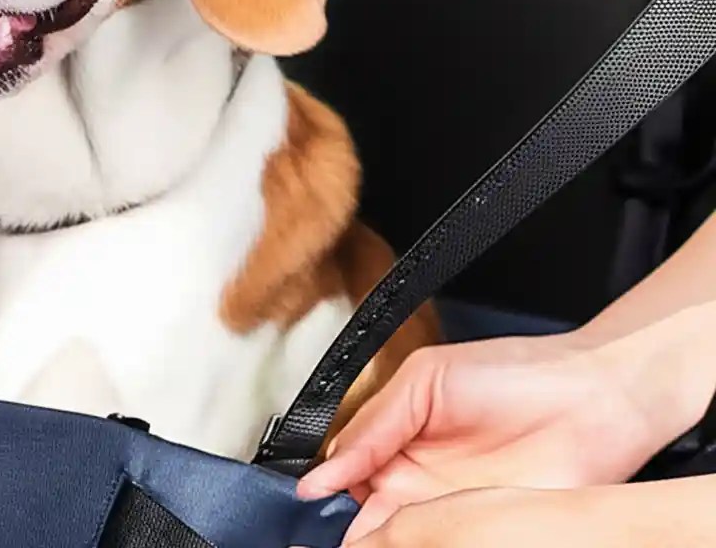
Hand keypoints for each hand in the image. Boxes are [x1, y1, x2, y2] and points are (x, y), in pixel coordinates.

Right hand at [296, 330, 674, 541]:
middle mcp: (417, 484)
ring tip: (363, 541)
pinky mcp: (486, 537)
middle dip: (343, 533)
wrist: (597, 399)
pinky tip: (405, 543)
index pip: (343, 479)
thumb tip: (323, 471)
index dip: (322, 496)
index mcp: (393, 443)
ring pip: (400, 541)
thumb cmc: (515, 373)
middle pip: (364, 520)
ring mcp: (452, 515)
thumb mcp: (425, 381)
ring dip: (378, 543)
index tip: (306, 508)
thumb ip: (372, 424)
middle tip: (320, 542)